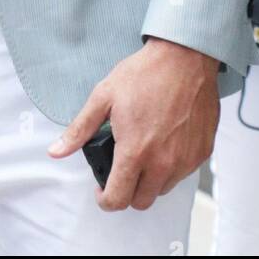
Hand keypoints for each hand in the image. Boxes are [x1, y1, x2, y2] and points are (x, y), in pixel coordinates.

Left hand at [46, 36, 220, 210]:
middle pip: (141, 201)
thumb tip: (56, 151)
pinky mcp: (201, 152)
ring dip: (150, 179)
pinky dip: (171, 166)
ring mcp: (185, 159)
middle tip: (122, 167)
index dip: (105, 199)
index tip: (102, 189)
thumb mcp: (103, 96)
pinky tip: (164, 141)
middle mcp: (163, 163)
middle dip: (127, 191)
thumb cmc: (146, 73)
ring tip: (144, 150)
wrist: (185, 57)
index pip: (118, 199)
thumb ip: (80, 129)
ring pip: (163, 189)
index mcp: (135, 152)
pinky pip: (183, 173)